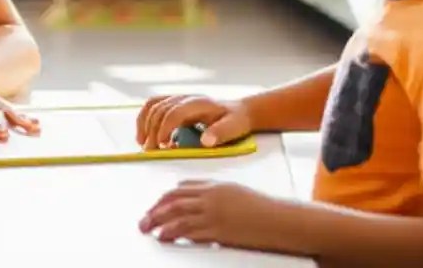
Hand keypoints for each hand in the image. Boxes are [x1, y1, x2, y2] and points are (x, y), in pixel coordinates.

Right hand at [136, 95, 251, 149]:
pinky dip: (144, 119)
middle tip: (152, 151)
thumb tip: (205, 141)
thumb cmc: (236, 120)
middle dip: (152, 130)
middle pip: (160, 109)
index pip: (175, 112)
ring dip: (144, 124)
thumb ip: (220, 133)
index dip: (165, 128)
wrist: (239, 110)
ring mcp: (178, 98)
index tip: (162, 146)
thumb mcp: (234, 127)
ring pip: (153, 105)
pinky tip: (144, 134)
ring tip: (143, 143)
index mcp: (199, 103)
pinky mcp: (174, 102)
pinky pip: (153, 105)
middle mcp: (186, 98)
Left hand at [139, 180, 293, 252]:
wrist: (278, 219)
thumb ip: (213, 192)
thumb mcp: (234, 192)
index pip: (181, 189)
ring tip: (148, 229)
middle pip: (175, 201)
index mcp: (214, 186)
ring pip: (178, 215)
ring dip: (159, 222)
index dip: (164, 198)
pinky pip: (190, 230)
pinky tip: (165, 237)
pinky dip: (174, 233)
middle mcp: (211, 197)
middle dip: (155, 210)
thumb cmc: (261, 208)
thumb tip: (192, 196)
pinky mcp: (219, 230)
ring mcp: (214, 213)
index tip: (155, 206)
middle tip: (144, 220)